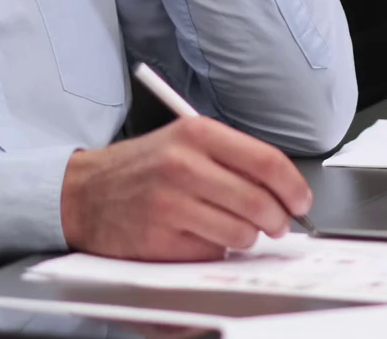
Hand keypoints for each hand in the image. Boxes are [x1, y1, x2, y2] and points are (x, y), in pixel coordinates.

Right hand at [60, 115, 314, 260]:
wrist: (84, 192)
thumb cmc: (142, 167)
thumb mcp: (184, 142)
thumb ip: (232, 158)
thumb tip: (283, 188)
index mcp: (197, 133)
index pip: (266, 161)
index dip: (293, 187)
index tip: (302, 201)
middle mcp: (184, 165)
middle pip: (259, 202)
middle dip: (277, 220)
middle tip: (277, 224)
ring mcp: (170, 203)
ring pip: (241, 233)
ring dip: (245, 237)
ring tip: (230, 228)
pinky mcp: (160, 238)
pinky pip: (211, 253)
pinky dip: (213, 250)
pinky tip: (195, 235)